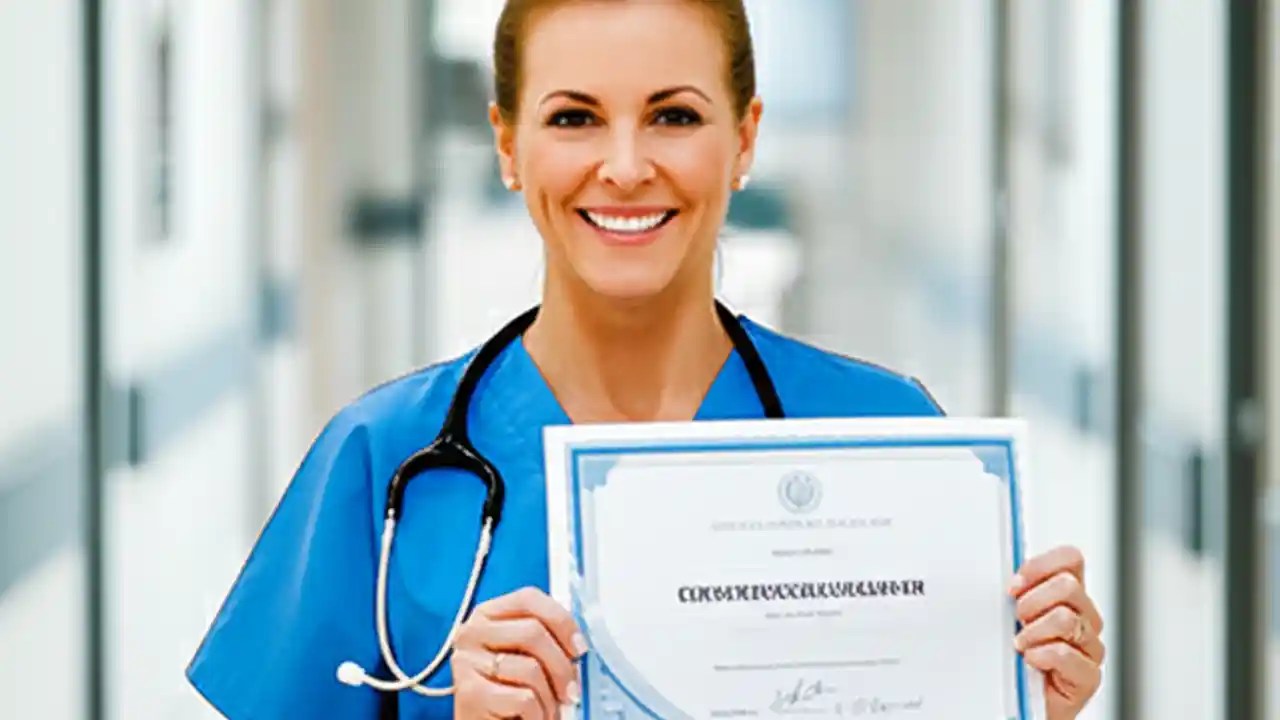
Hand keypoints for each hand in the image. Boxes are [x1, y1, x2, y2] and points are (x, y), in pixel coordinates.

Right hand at [451, 587, 587, 718]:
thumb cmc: (505, 693)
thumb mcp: (522, 658)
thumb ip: (543, 640)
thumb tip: (577, 641)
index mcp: (486, 615)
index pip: (528, 599)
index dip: (561, 620)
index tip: (579, 647)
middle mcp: (471, 632)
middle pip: (533, 632)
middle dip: (562, 666)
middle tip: (571, 691)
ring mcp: (467, 661)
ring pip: (531, 668)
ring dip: (549, 698)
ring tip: (545, 709)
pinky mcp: (469, 693)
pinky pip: (524, 698)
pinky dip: (537, 714)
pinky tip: (530, 718)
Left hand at [1009, 546, 1104, 719]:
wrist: (1023, 701)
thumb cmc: (1017, 657)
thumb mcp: (1012, 616)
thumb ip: (1016, 592)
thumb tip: (1007, 576)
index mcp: (1068, 597)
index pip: (1070, 560)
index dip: (1040, 566)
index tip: (1014, 584)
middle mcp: (1084, 617)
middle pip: (1068, 586)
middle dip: (1032, 601)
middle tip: (1017, 619)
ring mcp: (1089, 646)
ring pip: (1065, 618)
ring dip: (1033, 631)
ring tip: (1021, 645)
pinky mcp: (1089, 676)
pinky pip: (1065, 653)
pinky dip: (1041, 655)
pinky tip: (1032, 661)